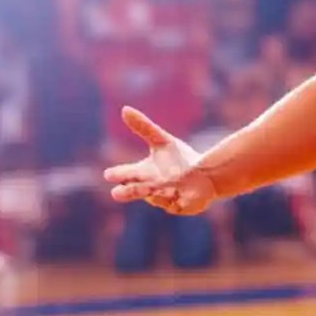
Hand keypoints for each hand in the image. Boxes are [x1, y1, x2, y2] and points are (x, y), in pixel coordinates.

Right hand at [102, 107, 217, 215]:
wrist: (206, 174)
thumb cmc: (179, 159)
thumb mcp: (161, 141)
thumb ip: (143, 127)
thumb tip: (124, 109)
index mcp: (144, 173)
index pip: (126, 174)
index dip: (118, 174)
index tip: (109, 174)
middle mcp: (152, 188)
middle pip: (136, 191)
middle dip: (128, 192)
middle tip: (116, 193)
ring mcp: (166, 199)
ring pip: (157, 198)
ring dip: (155, 193)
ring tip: (154, 187)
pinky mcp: (182, 206)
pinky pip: (178, 204)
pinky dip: (177, 199)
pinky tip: (178, 194)